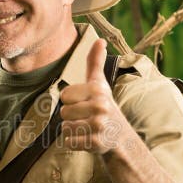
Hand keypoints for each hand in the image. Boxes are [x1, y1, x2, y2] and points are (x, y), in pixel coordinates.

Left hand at [59, 39, 127, 153]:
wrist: (120, 136)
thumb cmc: (104, 106)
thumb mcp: (100, 83)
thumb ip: (95, 62)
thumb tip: (100, 40)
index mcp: (98, 90)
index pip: (64, 95)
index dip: (70, 101)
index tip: (84, 103)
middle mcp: (100, 106)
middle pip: (63, 112)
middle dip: (71, 117)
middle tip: (86, 118)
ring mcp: (99, 125)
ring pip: (65, 127)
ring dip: (73, 129)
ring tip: (87, 128)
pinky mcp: (96, 143)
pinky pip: (69, 141)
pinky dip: (74, 143)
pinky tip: (87, 139)